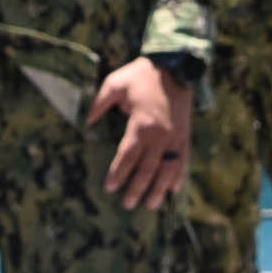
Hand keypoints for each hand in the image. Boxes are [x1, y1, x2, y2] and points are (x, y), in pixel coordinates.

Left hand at [91, 59, 194, 210]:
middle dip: (137, 188)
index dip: (119, 174)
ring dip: (159, 189)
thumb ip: (99, 105)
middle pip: (147, 169)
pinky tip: (173, 190)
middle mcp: (160, 135)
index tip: (110, 188)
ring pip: (167, 170)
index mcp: (141, 124)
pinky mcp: (185, 135)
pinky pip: (183, 160)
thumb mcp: (114, 84)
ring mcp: (175, 137)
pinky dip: (178, 176)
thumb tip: (86, 123)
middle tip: (127, 204)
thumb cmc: (141, 76)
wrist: (175, 67)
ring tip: (151, 205)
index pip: (128, 156)